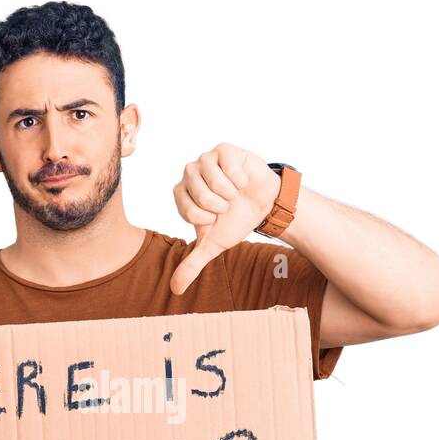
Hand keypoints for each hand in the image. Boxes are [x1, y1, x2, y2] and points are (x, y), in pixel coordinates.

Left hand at [169, 143, 280, 294]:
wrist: (263, 206)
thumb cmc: (235, 221)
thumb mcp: (213, 245)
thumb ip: (192, 264)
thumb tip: (175, 290)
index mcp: (181, 194)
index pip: (188, 210)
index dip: (208, 218)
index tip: (216, 217)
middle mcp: (189, 174)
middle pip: (200, 195)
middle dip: (220, 206)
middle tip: (227, 205)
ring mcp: (205, 159)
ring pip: (213, 180)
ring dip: (230, 193)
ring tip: (235, 194)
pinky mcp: (223, 150)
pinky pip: (228, 166)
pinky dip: (239, 179)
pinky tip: (242, 181)